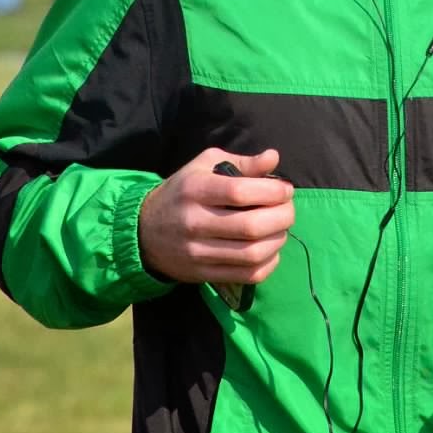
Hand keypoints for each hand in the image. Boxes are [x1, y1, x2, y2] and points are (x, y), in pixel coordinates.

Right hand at [137, 148, 294, 285]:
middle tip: (288, 210)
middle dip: (282, 217)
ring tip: (281, 229)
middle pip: (251, 226)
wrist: (143, 231)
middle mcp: (195, 222)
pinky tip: (270, 250)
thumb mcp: (204, 166)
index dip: (272, 192)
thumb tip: (274, 158)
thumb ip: (242, 163)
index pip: (240, 192)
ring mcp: (198, 252)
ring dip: (278, 240)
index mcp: (196, 189)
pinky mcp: (203, 274)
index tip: (285, 190)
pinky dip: (268, 264)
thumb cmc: (182, 192)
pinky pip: (246, 275)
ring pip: (252, 253)